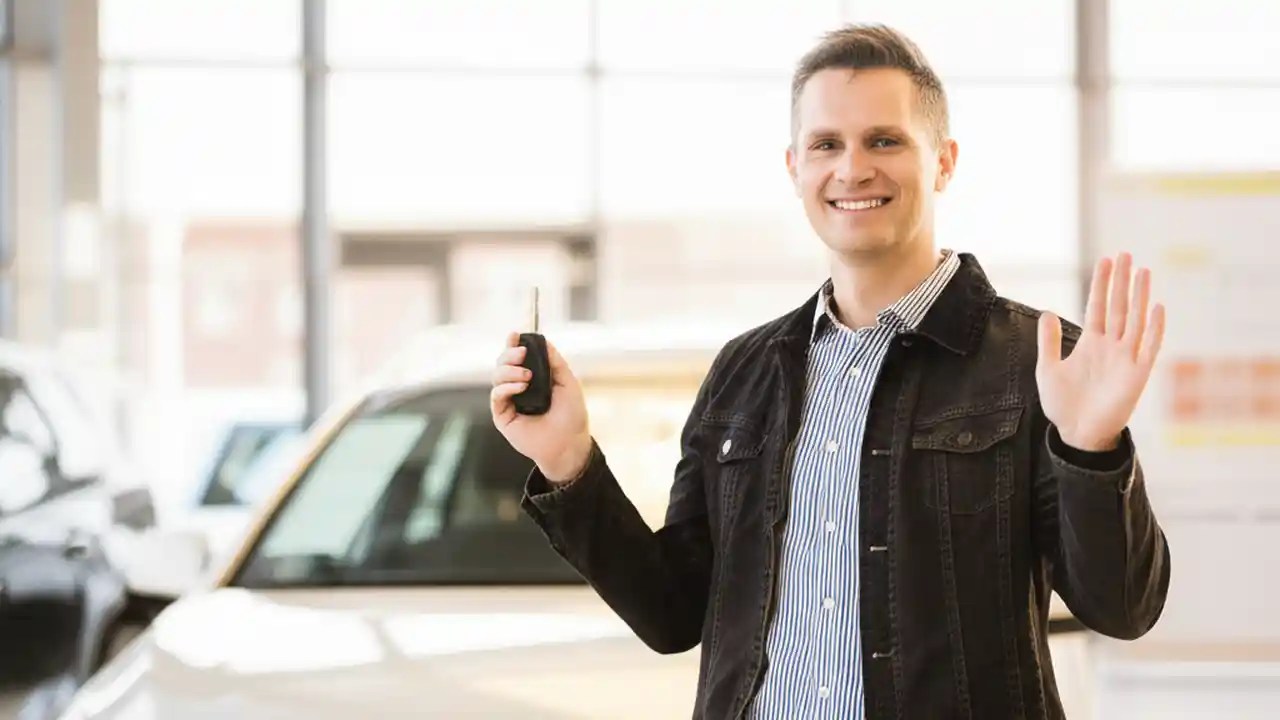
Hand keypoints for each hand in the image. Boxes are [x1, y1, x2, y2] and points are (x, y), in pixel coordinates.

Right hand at [490, 332, 592, 483]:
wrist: (569, 443)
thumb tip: (544, 341)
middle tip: (522, 354)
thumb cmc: (571, 416)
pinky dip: (506, 387)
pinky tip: (521, 387)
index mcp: (533, 378)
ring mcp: (509, 401)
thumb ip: (555, 362)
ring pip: (496, 376)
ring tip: (527, 377)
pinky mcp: (502, 416)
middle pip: (503, 363)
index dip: (513, 344)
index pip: (517, 358)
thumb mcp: (568, 382)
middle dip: (509, 354)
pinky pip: (497, 395)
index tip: (515, 334)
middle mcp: (518, 387)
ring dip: (509, 371)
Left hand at [1036, 253, 1165, 450]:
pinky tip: (1156, 308)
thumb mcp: (1048, 369)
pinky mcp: (1137, 374)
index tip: (1105, 260)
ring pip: (1134, 320)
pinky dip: (1153, 328)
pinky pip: (1149, 347)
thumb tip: (1048, 312)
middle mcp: (1110, 346)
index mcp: (1090, 343)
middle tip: (1125, 254)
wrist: (1076, 433)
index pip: (1097, 306)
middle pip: (1118, 306)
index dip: (1101, 284)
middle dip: (1121, 281)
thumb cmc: (1063, 404)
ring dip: (1139, 296)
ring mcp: (1126, 358)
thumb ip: (1049, 342)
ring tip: (1143, 271)